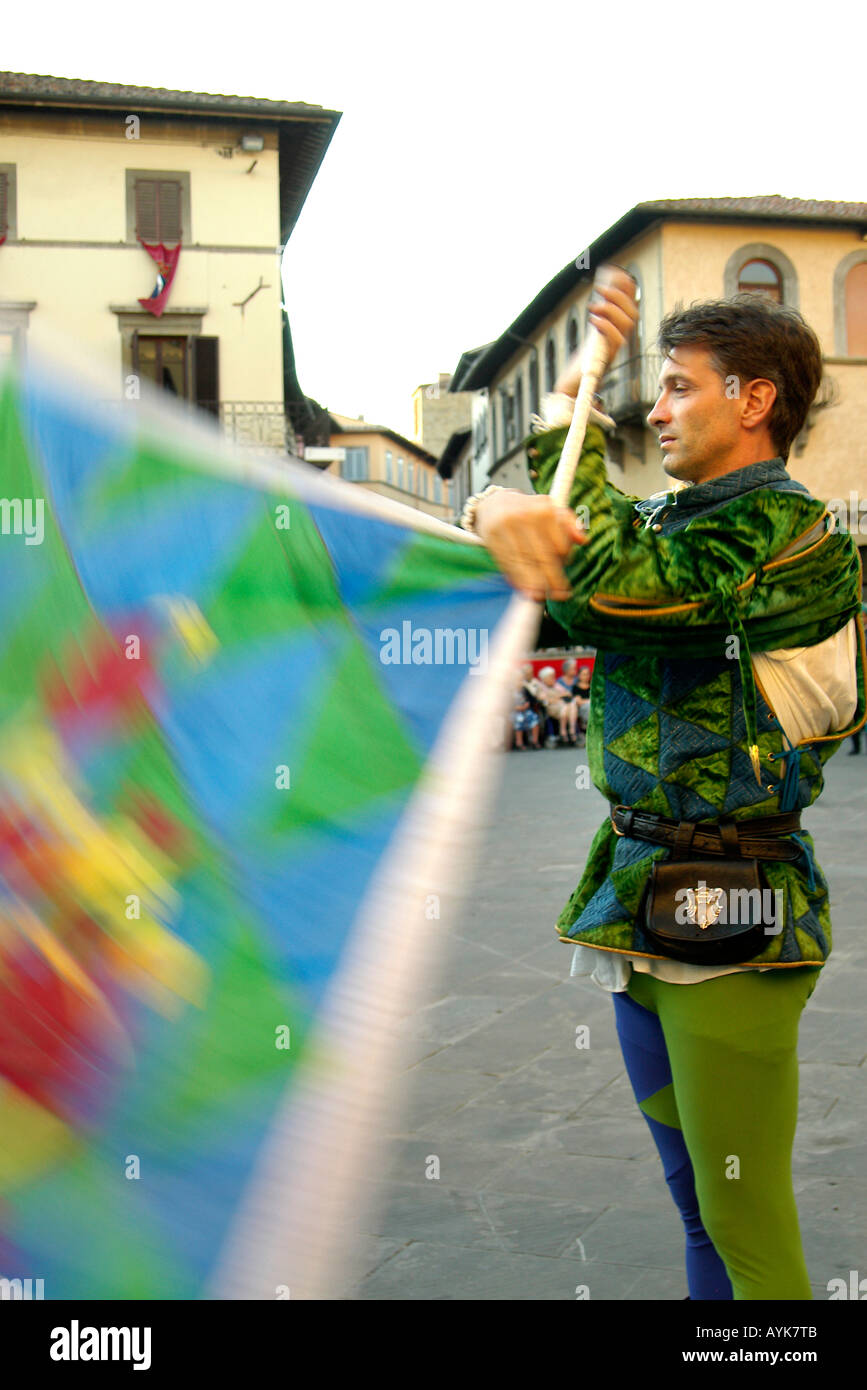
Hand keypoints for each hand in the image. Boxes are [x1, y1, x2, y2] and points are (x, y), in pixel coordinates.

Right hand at [473, 488, 586, 601]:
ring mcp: (507, 526)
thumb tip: (583, 540)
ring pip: (524, 563)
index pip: (560, 546)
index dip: (564, 563)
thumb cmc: (529, 512)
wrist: (495, 504)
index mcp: (544, 510)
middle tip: (560, 596)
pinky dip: (516, 578)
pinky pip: (507, 563)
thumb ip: (570, 524)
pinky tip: (523, 589)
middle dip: (552, 580)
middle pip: (542, 557)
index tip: (565, 576)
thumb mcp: (552, 511)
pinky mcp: (492, 537)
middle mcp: (525, 516)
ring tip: (540, 597)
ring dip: (533, 584)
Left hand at [554, 264, 639, 398]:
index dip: (627, 289)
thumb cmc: (582, 360)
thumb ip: (599, 314)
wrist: (574, 385)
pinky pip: (616, 339)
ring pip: (627, 324)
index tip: (617, 274)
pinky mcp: (606, 357)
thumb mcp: (592, 333)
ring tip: (594, 304)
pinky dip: (606, 325)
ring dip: (612, 309)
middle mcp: (620, 339)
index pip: (631, 305)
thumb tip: (601, 287)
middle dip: (618, 297)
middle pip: (632, 313)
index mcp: (618, 330)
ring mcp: (614, 348)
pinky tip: (593, 319)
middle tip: (600, 289)